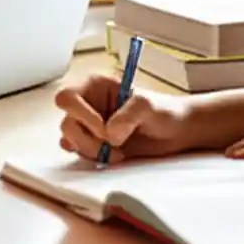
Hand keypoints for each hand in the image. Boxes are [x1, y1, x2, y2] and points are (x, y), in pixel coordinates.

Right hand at [55, 75, 196, 163]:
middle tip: (112, 145)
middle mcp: (88, 105)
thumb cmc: (164, 111)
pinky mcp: (94, 144)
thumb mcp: (148, 106)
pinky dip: (92, 158)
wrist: (177, 132)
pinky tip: (112, 156)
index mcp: (95, 86)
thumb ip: (128, 115)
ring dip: (91, 150)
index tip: (103, 128)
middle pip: (66, 123)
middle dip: (87, 139)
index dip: (81, 115)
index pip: (68, 98)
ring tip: (116, 153)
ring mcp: (89, 126)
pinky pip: (79, 153)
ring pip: (70, 140)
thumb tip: (109, 133)